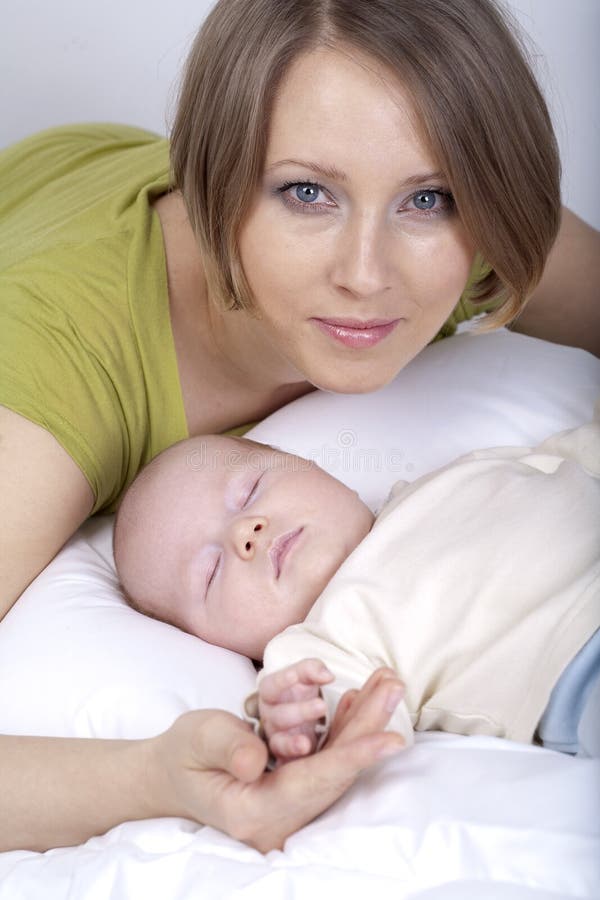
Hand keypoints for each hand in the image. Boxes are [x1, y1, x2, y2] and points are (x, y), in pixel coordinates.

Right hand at [146, 671, 405, 853]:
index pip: (315, 782)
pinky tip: (360, 700)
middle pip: (336, 771)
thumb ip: (226, 747)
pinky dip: (345, 729)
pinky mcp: (294, 789)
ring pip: (337, 764)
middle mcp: (280, 816)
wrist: (170, 776)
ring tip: (387, 684)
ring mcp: (290, 807)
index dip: (355, 756)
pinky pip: (328, 760)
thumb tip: (257, 759)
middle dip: (369, 727)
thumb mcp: (197, 740)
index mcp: (255, 812)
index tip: (392, 738)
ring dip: (363, 722)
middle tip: (395, 685)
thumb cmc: (182, 755)